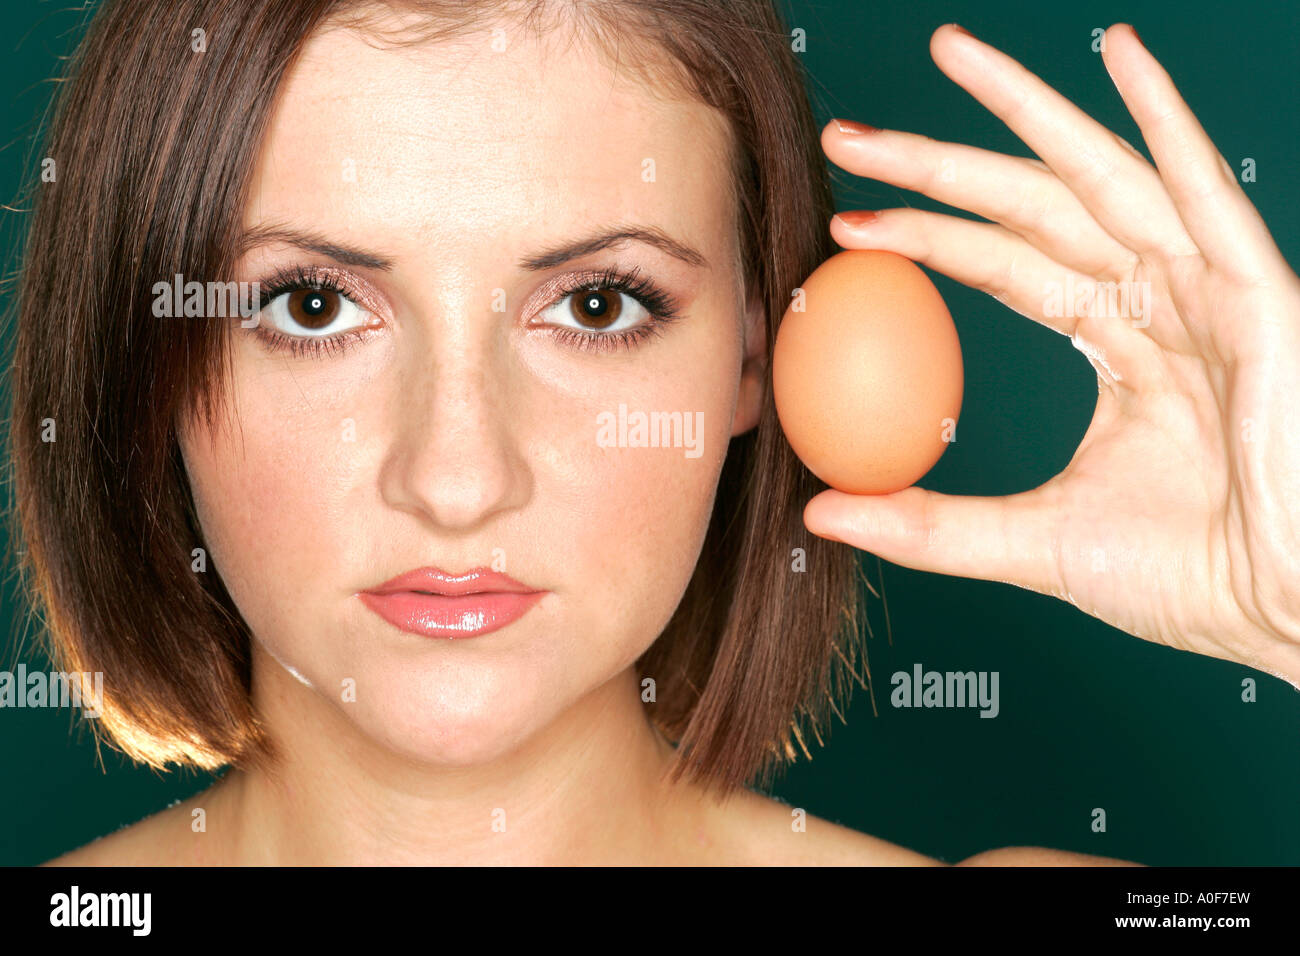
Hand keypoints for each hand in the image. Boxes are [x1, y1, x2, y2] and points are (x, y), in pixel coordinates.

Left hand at [803, 23, 1299, 687]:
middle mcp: (1161, 299)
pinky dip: (1167, 119)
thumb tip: (823, 512)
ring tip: (951, 53)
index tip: (846, 226)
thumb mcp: (1038, 542)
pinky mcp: (1261, 296)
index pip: (1004, 265)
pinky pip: (1208, 193)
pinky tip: (1121, 55)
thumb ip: (934, 524)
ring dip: (1026, 110)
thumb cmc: (1193, 575)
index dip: (927, 238)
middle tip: (853, 135)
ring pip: (1102, 178)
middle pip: (1033, 206)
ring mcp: (1211, 289)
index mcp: (1120, 342)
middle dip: (943, 163)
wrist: (1288, 613)